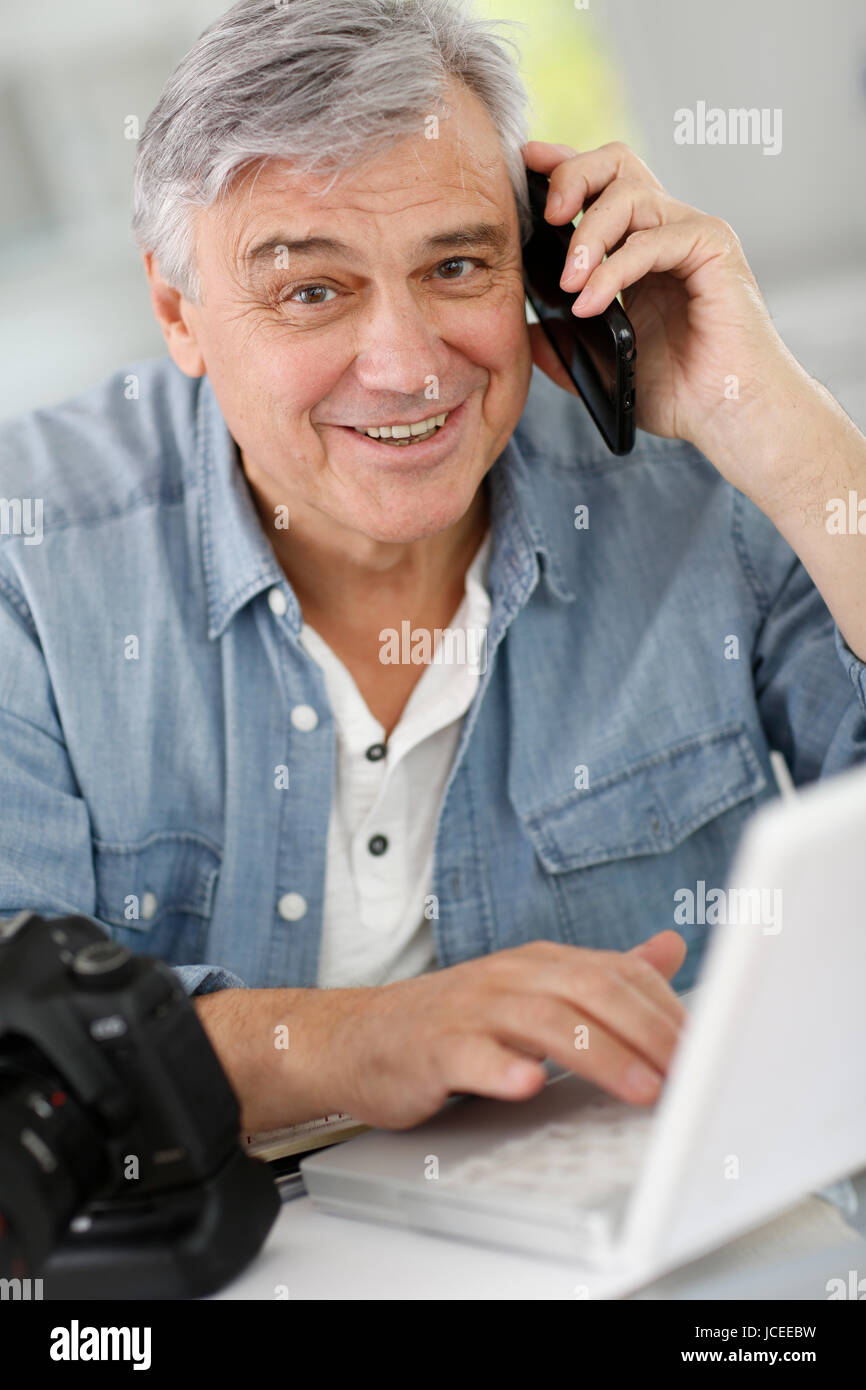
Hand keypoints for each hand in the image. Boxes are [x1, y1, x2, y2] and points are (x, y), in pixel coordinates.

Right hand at [328, 930, 687, 1128]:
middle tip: (694, 1072)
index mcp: (541, 964)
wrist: (360, 1038)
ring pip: (543, 1022)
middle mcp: (510, 977)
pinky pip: (470, 1056)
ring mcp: (470, 1010)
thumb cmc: (457, 1022)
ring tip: (643, 1089)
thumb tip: (671, 947)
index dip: (668, 1010)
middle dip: (648, 1032)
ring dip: (599, 1055)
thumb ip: (604, 972)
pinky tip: (529, 1086)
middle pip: (590, 991)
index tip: (713, 1047)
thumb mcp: (535, 989)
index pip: (618, 975)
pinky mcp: (433, 1048)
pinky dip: (502, 1070)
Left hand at [523, 139, 801, 495]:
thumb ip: (565, 348)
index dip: (562, 167)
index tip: (525, 167)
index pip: (601, 184)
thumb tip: (524, 335)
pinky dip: (613, 270)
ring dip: (588, 235)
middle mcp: (667, 230)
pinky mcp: (714, 249)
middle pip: (616, 163)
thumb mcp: (604, 369)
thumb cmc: (680, 392)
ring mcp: (692, 235)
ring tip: (568, 284)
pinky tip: (590, 304)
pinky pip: (652, 240)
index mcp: (640, 247)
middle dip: (572, 177)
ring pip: (630, 195)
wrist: (729, 416)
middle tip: (545, 219)